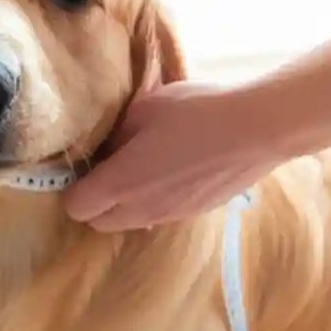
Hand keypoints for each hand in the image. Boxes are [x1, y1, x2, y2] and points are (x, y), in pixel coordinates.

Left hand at [63, 81, 282, 231]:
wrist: (256, 131)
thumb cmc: (196, 112)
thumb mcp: (146, 107)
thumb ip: (118, 131)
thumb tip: (109, 146)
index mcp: (122, 182)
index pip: (76, 206)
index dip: (73, 187)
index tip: (84, 165)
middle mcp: (141, 208)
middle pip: (98, 223)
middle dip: (95, 202)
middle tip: (107, 169)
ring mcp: (169, 216)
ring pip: (129, 223)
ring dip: (124, 205)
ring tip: (140, 170)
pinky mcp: (193, 214)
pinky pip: (158, 217)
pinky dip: (153, 202)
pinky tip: (170, 172)